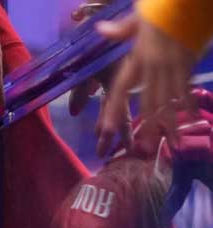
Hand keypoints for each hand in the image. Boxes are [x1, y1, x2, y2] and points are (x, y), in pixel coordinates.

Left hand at [96, 11, 194, 154]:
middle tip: (147, 148)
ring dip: (171, 123)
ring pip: (169, 100)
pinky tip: (191, 120)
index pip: (122, 87)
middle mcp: (153, 66)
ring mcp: (172, 67)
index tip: (107, 130)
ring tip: (172, 143)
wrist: (186, 0)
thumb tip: (100, 30)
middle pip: (148, 101)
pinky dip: (189, 104)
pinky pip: (187, 88)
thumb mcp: (138, 16)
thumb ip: (120, 29)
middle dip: (148, 126)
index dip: (114, 109)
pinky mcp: (188, 63)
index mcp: (138, 57)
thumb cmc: (161, 7)